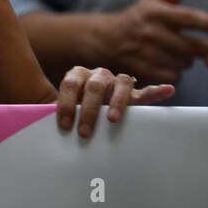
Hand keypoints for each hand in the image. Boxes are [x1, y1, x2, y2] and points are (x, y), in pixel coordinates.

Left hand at [56, 66, 174, 136]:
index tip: (65, 124)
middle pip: (94, 86)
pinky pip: (146, 90)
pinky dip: (157, 90)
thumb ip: (59, 114)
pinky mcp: (133, 93)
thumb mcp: (64, 110)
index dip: (66, 104)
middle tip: (85, 132)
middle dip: (89, 111)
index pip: (70, 84)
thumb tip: (39, 124)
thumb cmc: (74, 110)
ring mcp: (116, 82)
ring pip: (121, 83)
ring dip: (117, 102)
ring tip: (113, 119)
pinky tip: (168, 89)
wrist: (86, 105)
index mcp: (77, 75)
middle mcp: (97, 75)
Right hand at [94, 0, 207, 82]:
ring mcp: (147, 53)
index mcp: (156, 12)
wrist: (106, 40)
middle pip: (192, 46)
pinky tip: (166, 63)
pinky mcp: (144, 70)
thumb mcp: (155, 0)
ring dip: (187, 60)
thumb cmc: (139, 18)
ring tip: (175, 52)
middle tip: (206, 48)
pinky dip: (176, 72)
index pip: (188, 17)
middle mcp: (151, 32)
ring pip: (185, 63)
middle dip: (204, 49)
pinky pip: (175, 76)